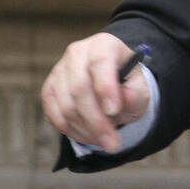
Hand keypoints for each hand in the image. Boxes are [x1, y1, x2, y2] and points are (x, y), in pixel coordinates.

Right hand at [41, 33, 150, 150]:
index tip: (114, 111)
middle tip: (113, 144)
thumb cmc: (127, 84)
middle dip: (96, 121)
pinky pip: (53, 114)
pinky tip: (89, 137)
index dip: (105, 88)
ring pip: (66, 105)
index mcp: (104, 44)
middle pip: (79, 88)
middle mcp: (77, 53)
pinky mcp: (49, 89)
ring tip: (105, 141)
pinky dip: (71, 131)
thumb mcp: (140, 88)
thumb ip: (135, 94)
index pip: (100, 62)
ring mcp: (59, 70)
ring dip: (86, 130)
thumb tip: (121, 102)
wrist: (112, 84)